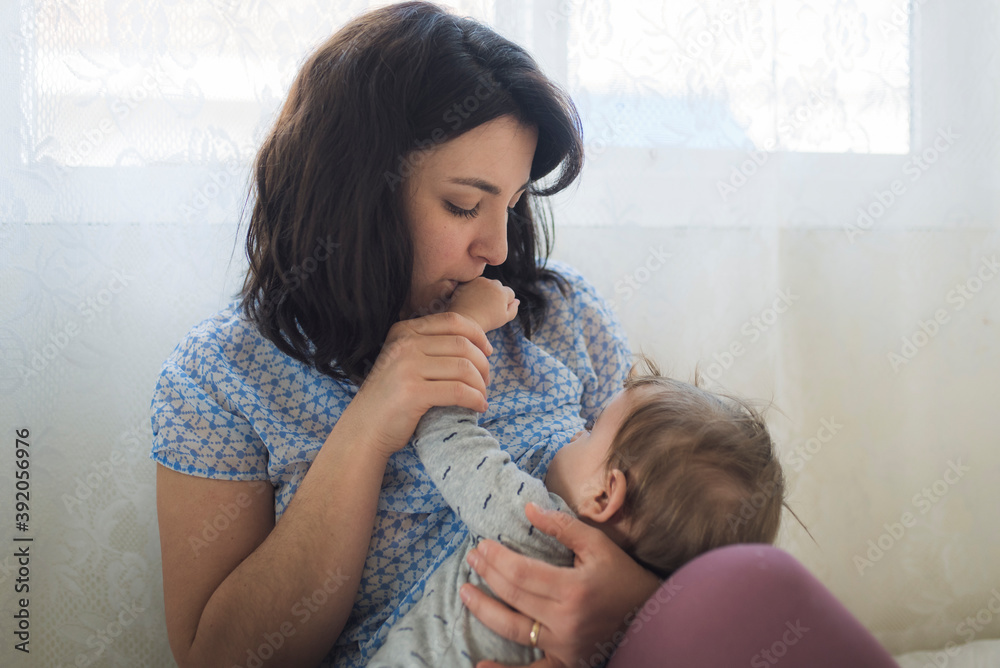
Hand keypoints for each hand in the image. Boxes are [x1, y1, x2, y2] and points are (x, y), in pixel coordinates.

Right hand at [344, 311, 493, 458]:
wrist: (365, 428)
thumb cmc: (392, 397)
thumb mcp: (405, 361)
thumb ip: (430, 347)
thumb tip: (476, 344)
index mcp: (404, 331)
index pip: (453, 321)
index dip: (478, 335)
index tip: (487, 352)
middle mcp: (404, 344)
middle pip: (463, 345)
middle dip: (482, 364)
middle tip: (485, 381)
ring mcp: (407, 367)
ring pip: (464, 368)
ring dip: (481, 384)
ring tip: (482, 396)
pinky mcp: (413, 392)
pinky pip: (458, 391)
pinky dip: (475, 399)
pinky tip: (478, 406)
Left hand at [449, 277, 518, 332]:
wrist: (465, 321)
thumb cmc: (486, 322)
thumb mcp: (504, 319)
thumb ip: (513, 309)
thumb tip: (516, 301)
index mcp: (503, 292)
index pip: (510, 293)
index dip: (505, 303)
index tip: (497, 311)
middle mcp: (492, 283)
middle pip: (498, 286)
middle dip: (495, 294)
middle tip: (487, 307)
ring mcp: (479, 281)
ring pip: (486, 284)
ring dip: (485, 290)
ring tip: (478, 304)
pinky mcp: (467, 282)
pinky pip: (474, 284)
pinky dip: (473, 290)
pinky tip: (470, 300)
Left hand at [461, 503, 661, 667]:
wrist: (654, 619)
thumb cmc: (624, 578)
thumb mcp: (598, 545)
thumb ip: (562, 526)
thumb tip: (528, 509)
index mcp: (573, 589)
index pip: (521, 572)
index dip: (497, 558)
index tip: (482, 545)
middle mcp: (565, 621)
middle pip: (513, 596)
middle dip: (487, 574)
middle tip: (471, 558)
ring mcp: (564, 646)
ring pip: (513, 629)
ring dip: (484, 610)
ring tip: (465, 592)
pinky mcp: (567, 663)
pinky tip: (480, 666)